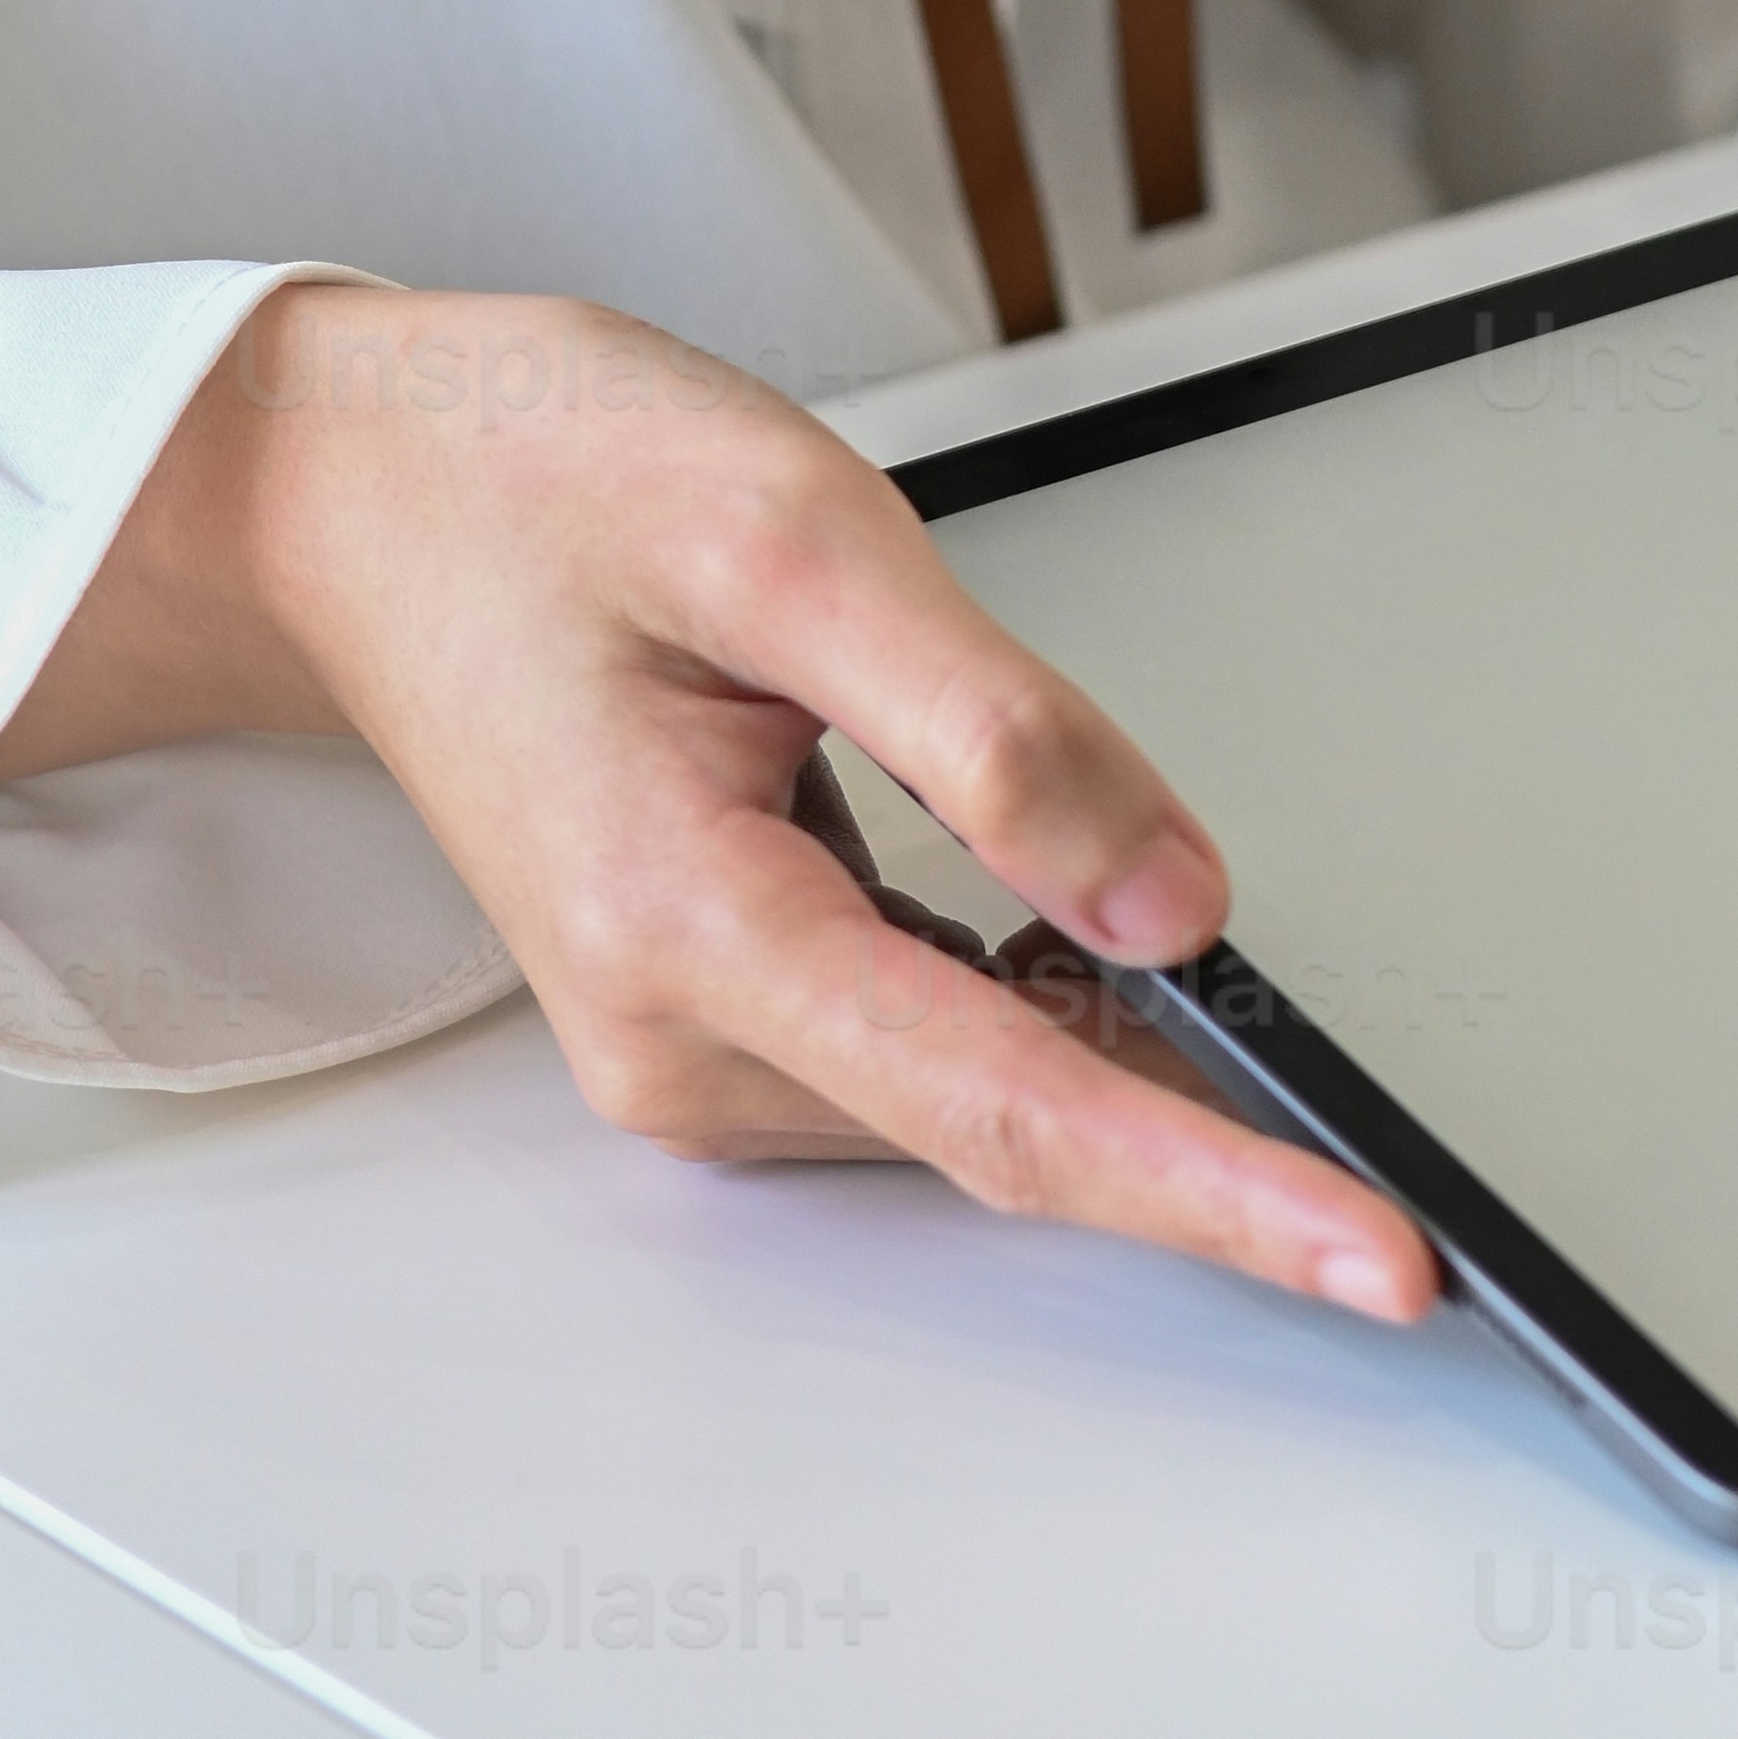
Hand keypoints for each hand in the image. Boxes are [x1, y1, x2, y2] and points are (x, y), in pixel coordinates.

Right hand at [0, 280, 1432, 1332]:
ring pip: (972, 1087)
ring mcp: (687, 1034)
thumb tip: (1174, 897)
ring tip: (1170, 915)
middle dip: (1197, 1126)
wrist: (362, 493)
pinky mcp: (712, 1004)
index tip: (1375, 1260)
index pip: (1012, 1108)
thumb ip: (998, 727)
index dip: (1216, 1190)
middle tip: (1369, 1132)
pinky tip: (1063, 906)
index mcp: (688, 925)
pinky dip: (1030, 1006)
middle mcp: (677, 1030)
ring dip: (1106, 1043)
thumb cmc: (543, 478)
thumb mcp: (794, 533)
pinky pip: (924, 1042)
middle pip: (1005, 1123)